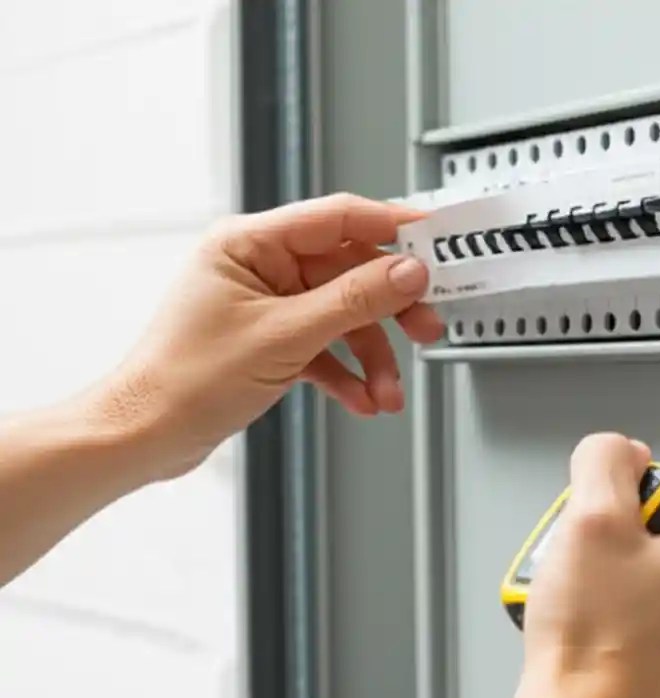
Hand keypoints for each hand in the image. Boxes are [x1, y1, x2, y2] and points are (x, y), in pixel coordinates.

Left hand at [90, 192, 442, 478]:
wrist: (144, 436)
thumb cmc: (183, 381)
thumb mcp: (285, 336)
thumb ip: (354, 301)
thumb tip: (406, 273)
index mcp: (250, 243)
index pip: (339, 217)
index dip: (392, 227)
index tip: (434, 240)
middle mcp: (259, 266)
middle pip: (349, 271)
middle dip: (390, 309)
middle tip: (425, 325)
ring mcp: (267, 304)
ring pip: (343, 316)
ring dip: (371, 355)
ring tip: (388, 389)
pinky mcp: (271, 340)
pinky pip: (326, 346)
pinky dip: (347, 372)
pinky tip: (362, 398)